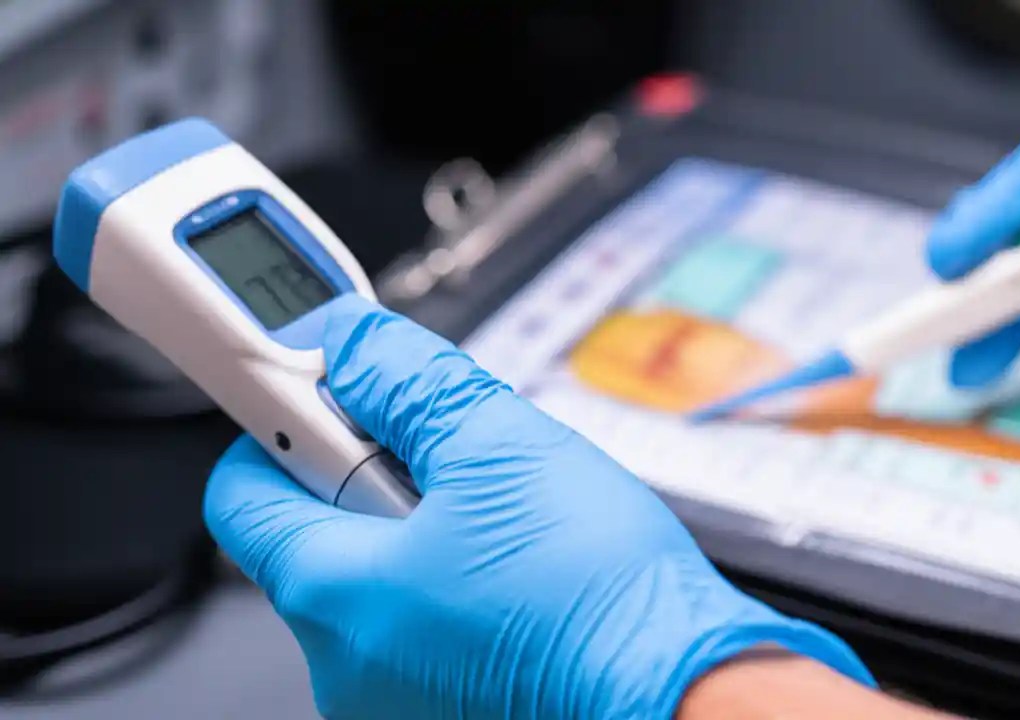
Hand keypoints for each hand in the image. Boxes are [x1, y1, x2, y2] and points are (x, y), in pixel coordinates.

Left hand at [203, 295, 871, 718]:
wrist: (681, 688)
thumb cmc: (598, 595)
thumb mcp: (499, 444)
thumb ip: (407, 381)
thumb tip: (352, 341)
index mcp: (334, 592)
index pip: (242, 489)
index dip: (281, 421)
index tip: (326, 389)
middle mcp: (343, 660)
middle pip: (315, 532)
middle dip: (373, 474)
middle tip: (448, 454)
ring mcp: (393, 695)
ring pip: (378, 577)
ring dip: (424, 529)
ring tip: (504, 518)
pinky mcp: (444, 706)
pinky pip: (422, 623)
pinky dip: (455, 582)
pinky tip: (521, 569)